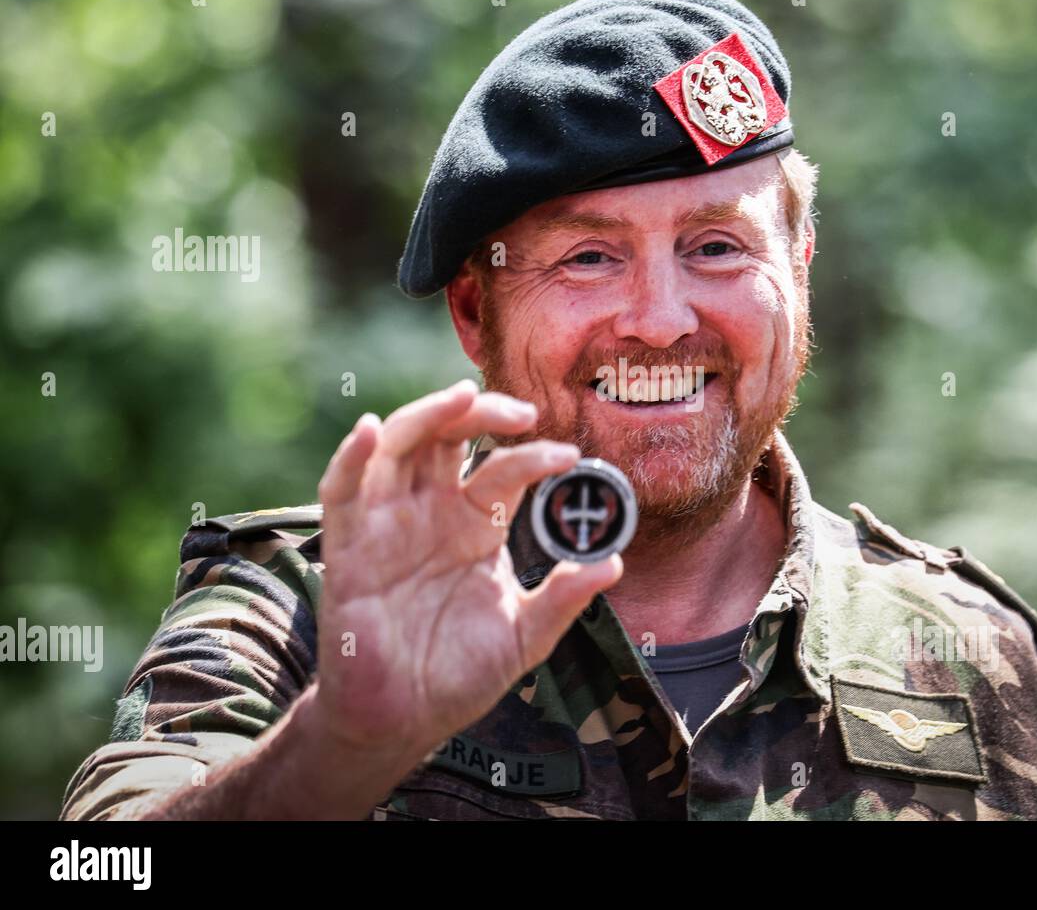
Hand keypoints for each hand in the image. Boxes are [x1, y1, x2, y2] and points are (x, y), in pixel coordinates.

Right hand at [313, 379, 620, 762]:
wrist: (405, 720)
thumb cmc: (460, 673)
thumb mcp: (525, 636)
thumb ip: (563, 599)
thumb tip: (613, 564)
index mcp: (475, 525)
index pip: (504, 470)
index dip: (534, 456)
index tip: (570, 457)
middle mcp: (431, 512)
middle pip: (449, 437)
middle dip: (481, 413)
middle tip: (521, 412)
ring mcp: (387, 525)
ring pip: (399, 447)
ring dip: (426, 415)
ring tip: (460, 398)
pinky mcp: (348, 548)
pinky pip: (342, 491)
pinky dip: (350, 458)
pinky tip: (369, 433)